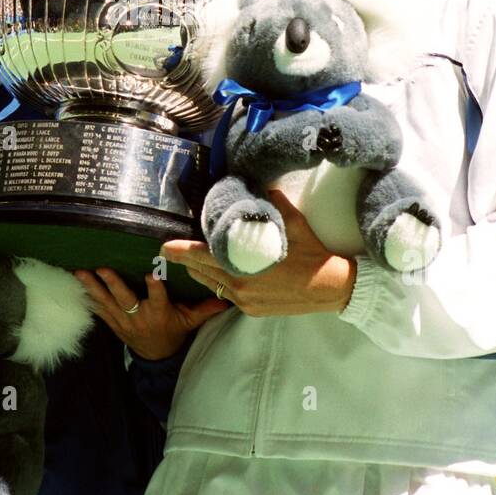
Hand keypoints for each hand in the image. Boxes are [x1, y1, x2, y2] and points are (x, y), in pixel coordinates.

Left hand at [73, 266, 227, 358]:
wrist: (156, 357)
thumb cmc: (174, 332)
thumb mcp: (190, 322)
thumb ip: (206, 309)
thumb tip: (229, 299)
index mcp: (159, 314)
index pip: (158, 299)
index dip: (155, 288)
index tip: (150, 274)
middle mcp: (140, 317)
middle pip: (126, 300)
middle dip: (114, 285)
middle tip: (103, 269)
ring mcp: (123, 321)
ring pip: (106, 303)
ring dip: (92, 288)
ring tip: (80, 273)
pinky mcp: (113, 323)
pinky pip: (98, 311)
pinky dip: (87, 299)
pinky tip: (76, 286)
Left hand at [161, 189, 356, 316]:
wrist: (330, 287)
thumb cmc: (311, 253)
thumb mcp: (293, 222)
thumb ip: (272, 203)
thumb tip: (260, 184)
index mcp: (244, 264)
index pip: (203, 256)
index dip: (181, 252)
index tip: (165, 246)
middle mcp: (239, 285)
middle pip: (202, 272)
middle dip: (187, 261)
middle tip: (174, 250)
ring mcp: (244, 301)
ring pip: (212, 285)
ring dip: (201, 272)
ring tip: (193, 260)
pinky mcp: (251, 310)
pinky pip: (226, 295)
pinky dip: (219, 282)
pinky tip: (220, 272)